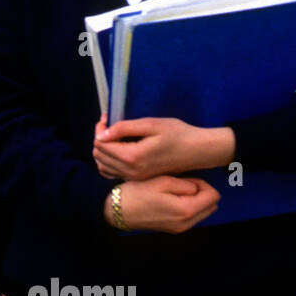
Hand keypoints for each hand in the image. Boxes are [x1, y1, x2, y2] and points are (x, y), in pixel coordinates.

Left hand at [93, 114, 234, 180]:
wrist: (197, 151)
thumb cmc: (178, 133)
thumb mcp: (151, 124)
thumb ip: (124, 128)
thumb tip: (102, 134)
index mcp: (132, 157)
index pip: (100, 144)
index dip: (99, 128)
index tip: (107, 117)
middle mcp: (129, 171)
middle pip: (98, 155)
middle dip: (100, 137)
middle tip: (110, 124)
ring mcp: (133, 177)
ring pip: (102, 165)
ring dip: (103, 149)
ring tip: (114, 135)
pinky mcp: (137, 179)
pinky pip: (112, 172)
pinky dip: (108, 161)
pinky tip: (118, 148)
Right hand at [104, 176, 220, 233]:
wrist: (117, 211)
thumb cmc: (137, 193)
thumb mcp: (162, 181)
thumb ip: (186, 184)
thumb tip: (197, 188)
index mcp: (186, 210)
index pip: (213, 196)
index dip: (203, 184)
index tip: (185, 179)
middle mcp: (187, 223)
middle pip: (212, 205)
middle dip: (202, 193)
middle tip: (182, 185)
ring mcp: (181, 229)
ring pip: (203, 212)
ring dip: (195, 200)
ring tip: (174, 192)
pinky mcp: (174, 230)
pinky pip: (192, 217)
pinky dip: (188, 207)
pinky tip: (170, 200)